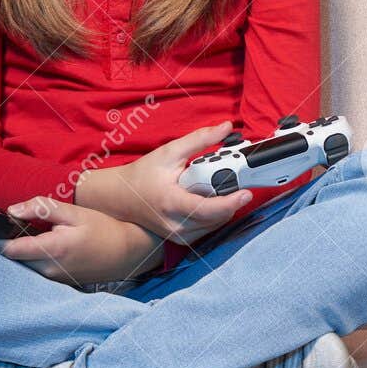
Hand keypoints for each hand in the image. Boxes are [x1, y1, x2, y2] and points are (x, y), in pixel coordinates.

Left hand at [0, 198, 164, 285]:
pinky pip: (34, 272)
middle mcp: (49, 269)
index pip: (8, 250)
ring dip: (15, 252)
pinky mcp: (58, 282)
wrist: (128, 253)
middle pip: (11, 260)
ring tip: (14, 234)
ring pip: (22, 267)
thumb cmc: (103, 229)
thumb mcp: (75, 213)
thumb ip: (42, 208)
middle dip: (0, 244)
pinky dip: (29, 259)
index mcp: (52, 249)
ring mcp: (54, 279)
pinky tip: (34, 246)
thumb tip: (12, 210)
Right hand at [74, 121, 254, 246]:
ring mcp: (178, 236)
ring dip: (224, 207)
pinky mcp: (181, 240)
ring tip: (218, 187)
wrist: (119, 197)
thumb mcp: (170, 152)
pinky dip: (215, 214)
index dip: (231, 202)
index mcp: (172, 203)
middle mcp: (176, 225)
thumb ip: (200, 139)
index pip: (208, 210)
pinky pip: (208, 228)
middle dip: (231, 198)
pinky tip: (210, 198)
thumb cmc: (143, 174)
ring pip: (216, 225)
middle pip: (218, 218)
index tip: (246, 192)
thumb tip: (226, 128)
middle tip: (234, 179)